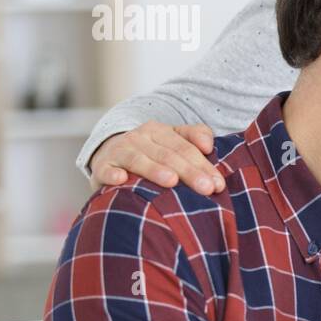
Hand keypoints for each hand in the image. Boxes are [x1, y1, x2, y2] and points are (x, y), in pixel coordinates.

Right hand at [88, 121, 224, 194]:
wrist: (109, 155)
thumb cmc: (151, 153)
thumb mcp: (173, 141)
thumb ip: (195, 137)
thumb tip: (209, 145)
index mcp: (161, 131)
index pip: (186, 148)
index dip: (204, 165)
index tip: (219, 184)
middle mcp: (140, 137)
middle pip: (168, 155)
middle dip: (189, 172)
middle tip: (207, 189)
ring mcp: (120, 150)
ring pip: (139, 160)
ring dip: (154, 170)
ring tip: (172, 181)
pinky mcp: (102, 166)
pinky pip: (106, 170)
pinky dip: (112, 174)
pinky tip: (120, 180)